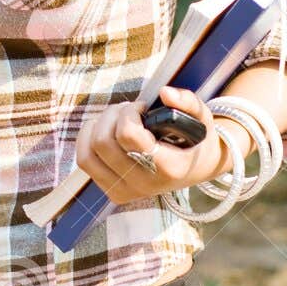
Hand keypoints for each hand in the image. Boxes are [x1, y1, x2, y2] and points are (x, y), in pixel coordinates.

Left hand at [75, 87, 228, 205]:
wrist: (197, 168)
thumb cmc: (196, 139)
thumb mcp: (201, 117)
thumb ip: (187, 101)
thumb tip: (164, 93)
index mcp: (168, 167)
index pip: (129, 136)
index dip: (129, 113)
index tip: (142, 108)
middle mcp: (145, 185)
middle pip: (102, 142)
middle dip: (112, 116)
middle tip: (129, 111)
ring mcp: (127, 192)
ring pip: (87, 154)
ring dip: (97, 127)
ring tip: (116, 120)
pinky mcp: (114, 192)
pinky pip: (85, 162)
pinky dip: (87, 139)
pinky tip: (105, 131)